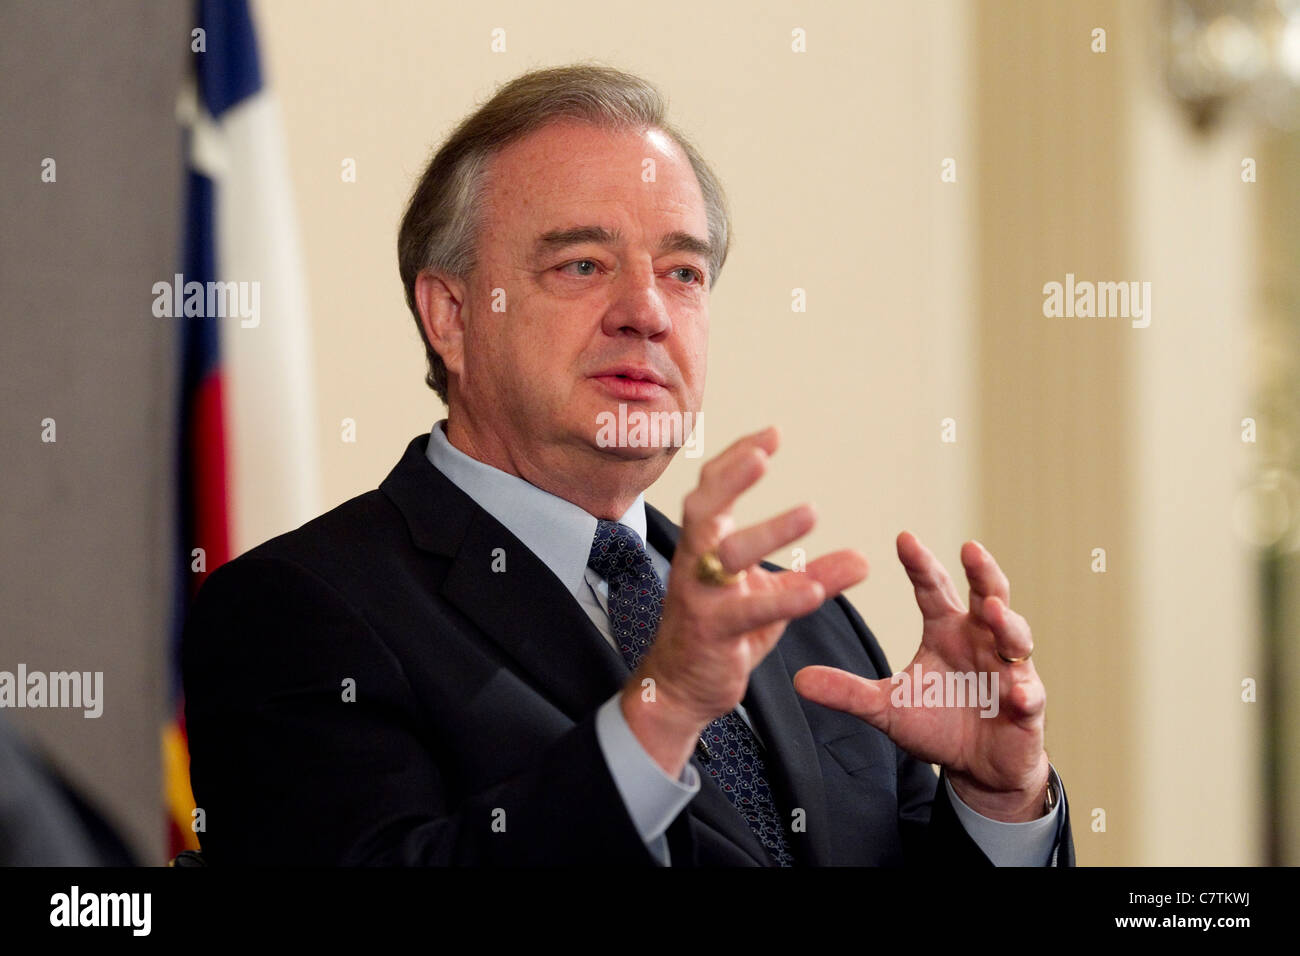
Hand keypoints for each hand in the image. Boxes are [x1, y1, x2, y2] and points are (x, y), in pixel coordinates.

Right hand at [623, 426, 869, 775]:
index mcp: (706, 544)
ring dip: (767, 532)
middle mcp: (695, 563)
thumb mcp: (773, 598)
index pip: (713, 488)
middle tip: (764, 455)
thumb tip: (862, 559)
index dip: (738, 458)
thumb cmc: (724, 632)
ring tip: (811, 512)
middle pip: (704, 508)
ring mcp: (700, 596)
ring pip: (726, 555)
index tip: (773, 434)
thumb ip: (816, 576)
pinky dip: (780, 599)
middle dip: (730, 478)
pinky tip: (814, 591)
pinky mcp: (712, 631)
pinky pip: (746, 611)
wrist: (684, 687)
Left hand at [793, 532, 1049, 821]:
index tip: (903, 537)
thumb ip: (848, 691)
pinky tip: (1019, 694)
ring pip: (1016, 637)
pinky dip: (1026, 692)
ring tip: (991, 611)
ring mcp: (1010, 670)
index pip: (933, 588)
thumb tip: (797, 680)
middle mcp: (982, 641)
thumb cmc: (939, 723)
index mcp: (947, 631)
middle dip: (982, 572)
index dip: (921, 564)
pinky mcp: (1027, 706)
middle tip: (970, 548)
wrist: (978, 766)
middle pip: (988, 595)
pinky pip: (1030, 696)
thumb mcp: (887, 707)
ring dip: (1006, 623)